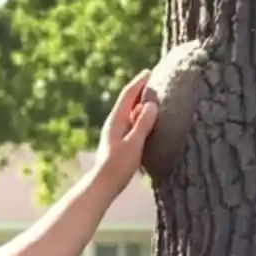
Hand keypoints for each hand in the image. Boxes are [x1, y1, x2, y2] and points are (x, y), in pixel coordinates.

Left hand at [93, 69, 157, 188]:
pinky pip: (131, 122)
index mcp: (116, 121)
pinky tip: (146, 120)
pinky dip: (139, 116)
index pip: (128, 95)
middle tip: (153, 79)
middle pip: (128, 101)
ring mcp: (115, 133)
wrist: (103, 184)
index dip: (138, 82)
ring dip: (140, 103)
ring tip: (153, 96)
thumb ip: (142, 123)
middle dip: (139, 90)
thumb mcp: (134, 143)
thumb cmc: (118, 165)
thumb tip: (151, 104)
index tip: (149, 71)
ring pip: (129, 112)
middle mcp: (114, 124)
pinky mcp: (118, 142)